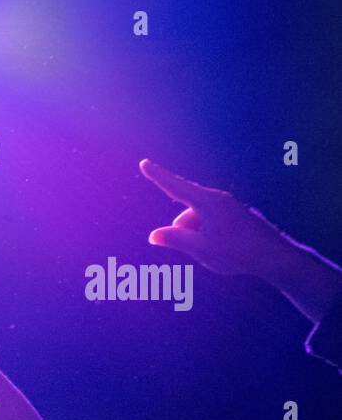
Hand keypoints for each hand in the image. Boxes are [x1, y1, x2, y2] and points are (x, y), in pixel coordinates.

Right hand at [140, 159, 285, 276]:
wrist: (274, 256)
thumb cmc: (236, 252)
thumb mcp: (200, 248)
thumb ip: (174, 239)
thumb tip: (154, 235)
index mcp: (207, 203)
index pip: (175, 187)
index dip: (158, 176)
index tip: (144, 163)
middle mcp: (218, 200)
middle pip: (186, 215)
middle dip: (184, 233)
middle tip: (204, 250)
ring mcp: (228, 207)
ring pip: (198, 221)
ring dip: (197, 237)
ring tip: (218, 253)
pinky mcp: (236, 216)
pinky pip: (212, 224)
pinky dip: (210, 237)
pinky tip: (226, 250)